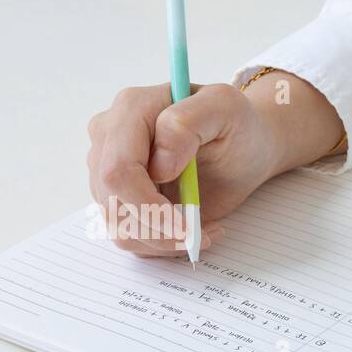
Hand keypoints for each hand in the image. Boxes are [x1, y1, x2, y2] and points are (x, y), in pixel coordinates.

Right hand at [85, 72, 342, 255]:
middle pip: (113, 202)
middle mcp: (110, 138)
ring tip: (202, 230)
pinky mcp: (119, 196)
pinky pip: (127, 234)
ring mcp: (108, 168)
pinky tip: (192, 230)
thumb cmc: (237, 124)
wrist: (244, 145)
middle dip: (157, 229)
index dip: (147, 204)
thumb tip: (158, 165)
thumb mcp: (225, 108)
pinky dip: (161, 244)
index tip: (185, 224)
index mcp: (131, 110)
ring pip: (117, 225)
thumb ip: (186, 123)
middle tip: (198, 234)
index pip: (118, 169)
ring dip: (161, 241)